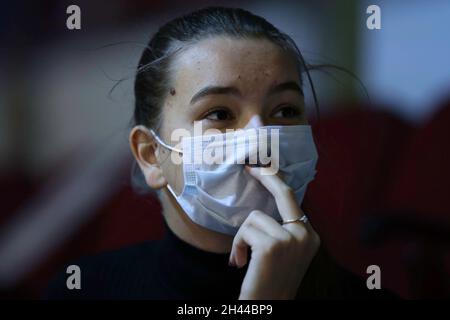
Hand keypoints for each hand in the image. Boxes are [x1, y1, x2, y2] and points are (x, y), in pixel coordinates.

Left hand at [229, 166, 320, 299]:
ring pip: (254, 218)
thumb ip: (280, 229)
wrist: (268, 307)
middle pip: (283, 194)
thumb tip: (263, 205)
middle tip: (248, 167)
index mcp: (310, 236)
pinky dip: (237, 246)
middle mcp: (306, 235)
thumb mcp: (283, 252)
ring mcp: (292, 239)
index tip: (260, 169)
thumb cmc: (269, 280)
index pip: (293, 200)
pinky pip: (245, 232)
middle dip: (265, 177)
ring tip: (242, 259)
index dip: (275, 181)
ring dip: (242, 238)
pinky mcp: (273, 246)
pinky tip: (240, 264)